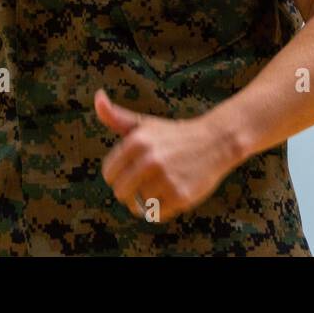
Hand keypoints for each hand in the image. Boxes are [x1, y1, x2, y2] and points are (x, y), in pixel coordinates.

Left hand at [96, 89, 242, 221]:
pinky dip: (162, 209)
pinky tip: (173, 192)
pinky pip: (156, 214)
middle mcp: (149, 159)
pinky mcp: (179, 195)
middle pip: (121, 192)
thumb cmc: (175, 135)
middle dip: (131, 191)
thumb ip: (116, 116)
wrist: (216, 141)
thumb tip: (97, 97)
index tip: (132, 171)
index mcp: (136, 141)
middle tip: (147, 182)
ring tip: (164, 184)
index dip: (119, 176)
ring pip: (139, 204)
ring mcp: (165, 178)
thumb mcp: (145, 124)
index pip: (109, 174)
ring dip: (149, 199)